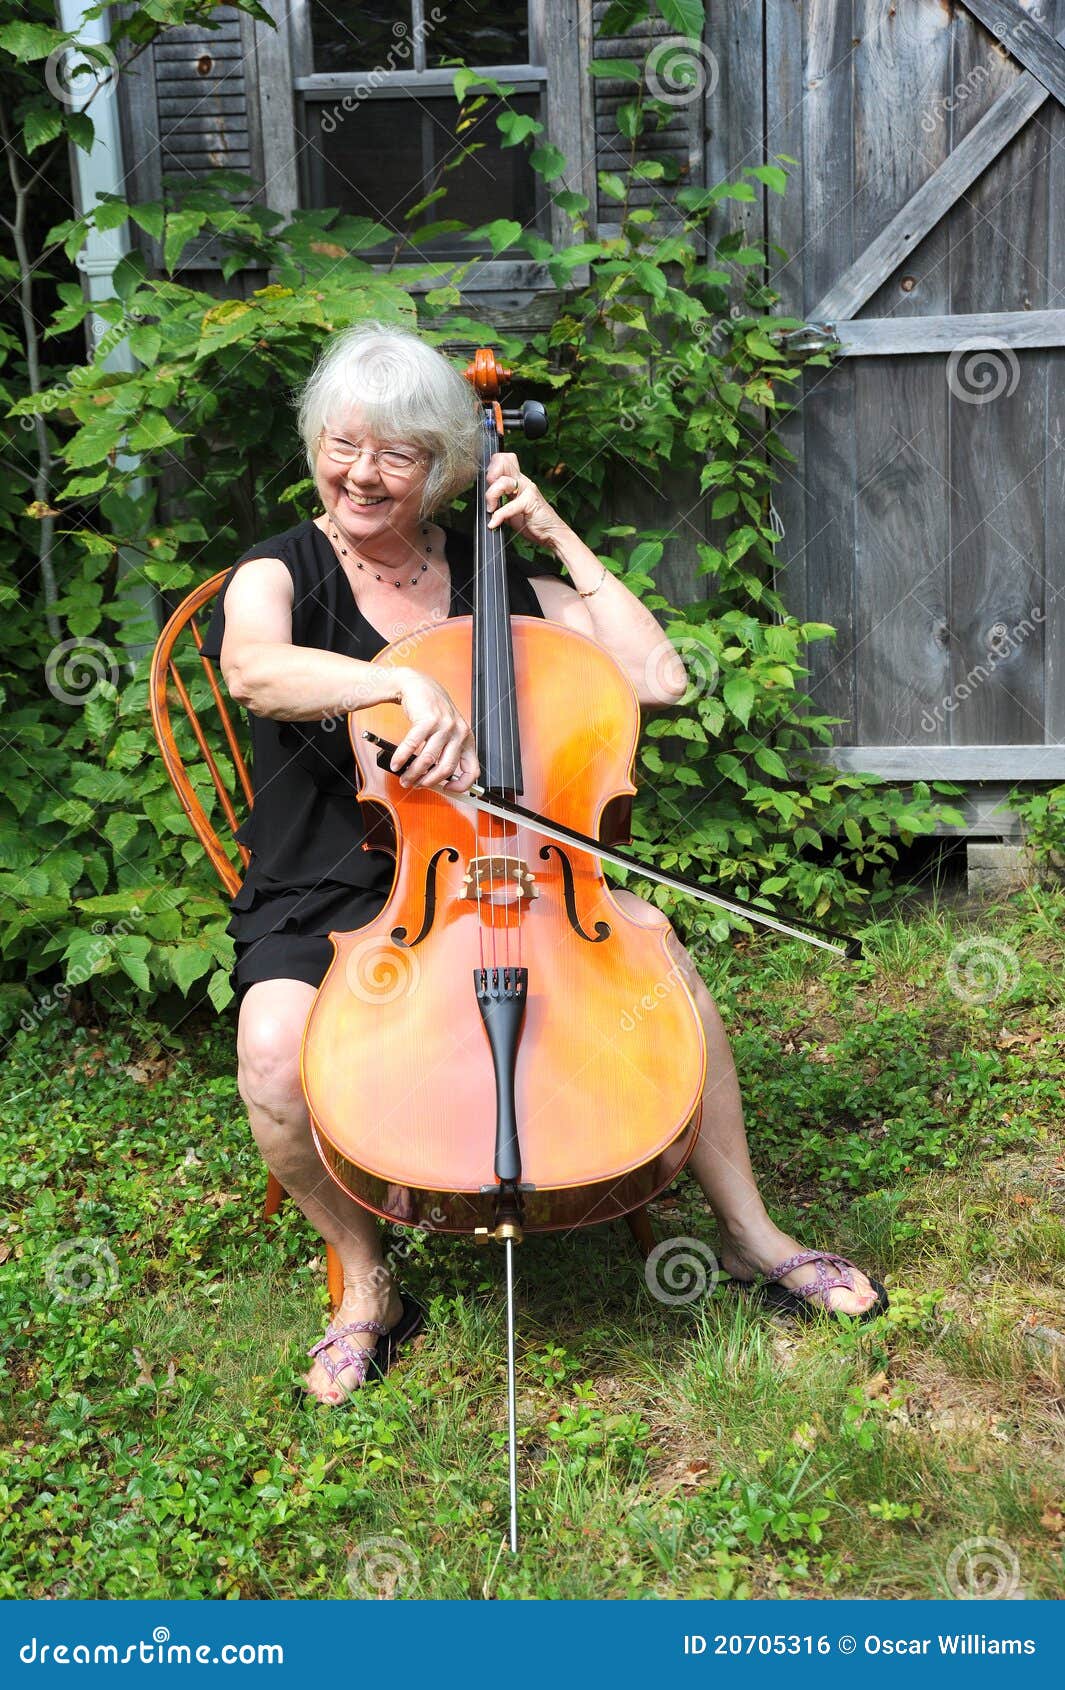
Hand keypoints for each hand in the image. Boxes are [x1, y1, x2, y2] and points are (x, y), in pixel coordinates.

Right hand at [391, 669, 478, 792]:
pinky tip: (396, 764)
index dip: (462, 785)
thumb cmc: (432, 710)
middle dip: (429, 781)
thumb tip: (436, 778)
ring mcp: (444, 726)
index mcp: (466, 738)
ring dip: (413, 773)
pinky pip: (413, 746)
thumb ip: (447, 751)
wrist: (417, 685)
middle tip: (417, 785)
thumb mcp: (447, 730)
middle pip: (447, 768)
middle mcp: (459, 732)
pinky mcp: (428, 720)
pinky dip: (402, 758)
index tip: (448, 789)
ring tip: (404, 777)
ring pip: (429, 760)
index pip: (472, 769)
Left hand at [485, 451, 566, 549]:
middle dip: (490, 475)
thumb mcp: (510, 511)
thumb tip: (484, 503)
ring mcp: (528, 489)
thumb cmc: (533, 522)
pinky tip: (494, 523)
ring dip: (491, 496)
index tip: (486, 485)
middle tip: (489, 494)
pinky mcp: (530, 502)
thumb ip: (499, 503)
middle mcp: (522, 481)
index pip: (502, 460)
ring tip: (492, 510)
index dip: (491, 468)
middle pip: (503, 460)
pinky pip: (509, 505)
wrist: (551, 533)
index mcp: (517, 481)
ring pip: (503, 481)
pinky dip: (499, 516)